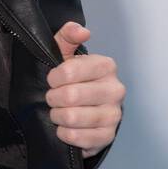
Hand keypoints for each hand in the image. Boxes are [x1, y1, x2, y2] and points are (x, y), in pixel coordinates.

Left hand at [45, 21, 125, 158]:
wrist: (83, 111)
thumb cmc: (72, 80)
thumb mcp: (65, 54)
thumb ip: (67, 37)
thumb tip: (82, 31)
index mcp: (106, 66)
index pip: (71, 71)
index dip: (54, 78)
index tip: (51, 80)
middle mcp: (116, 89)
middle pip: (71, 96)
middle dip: (53, 98)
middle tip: (52, 99)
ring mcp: (114, 115)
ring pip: (73, 118)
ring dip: (58, 116)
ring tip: (58, 112)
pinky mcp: (108, 136)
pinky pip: (77, 138)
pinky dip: (64, 133)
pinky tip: (65, 128)